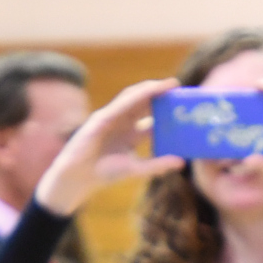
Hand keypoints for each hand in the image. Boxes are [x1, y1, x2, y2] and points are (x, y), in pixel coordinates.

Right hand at [34, 78, 183, 217]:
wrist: (78, 178)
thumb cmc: (103, 172)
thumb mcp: (136, 168)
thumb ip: (157, 165)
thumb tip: (182, 162)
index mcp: (131, 132)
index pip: (152, 116)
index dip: (167, 110)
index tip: (185, 105)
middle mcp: (122, 122)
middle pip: (144, 103)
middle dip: (160, 94)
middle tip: (179, 87)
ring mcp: (111, 118)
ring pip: (132, 98)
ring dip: (149, 89)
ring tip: (167, 84)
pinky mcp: (100, 119)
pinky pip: (119, 105)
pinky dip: (134, 97)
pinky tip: (147, 92)